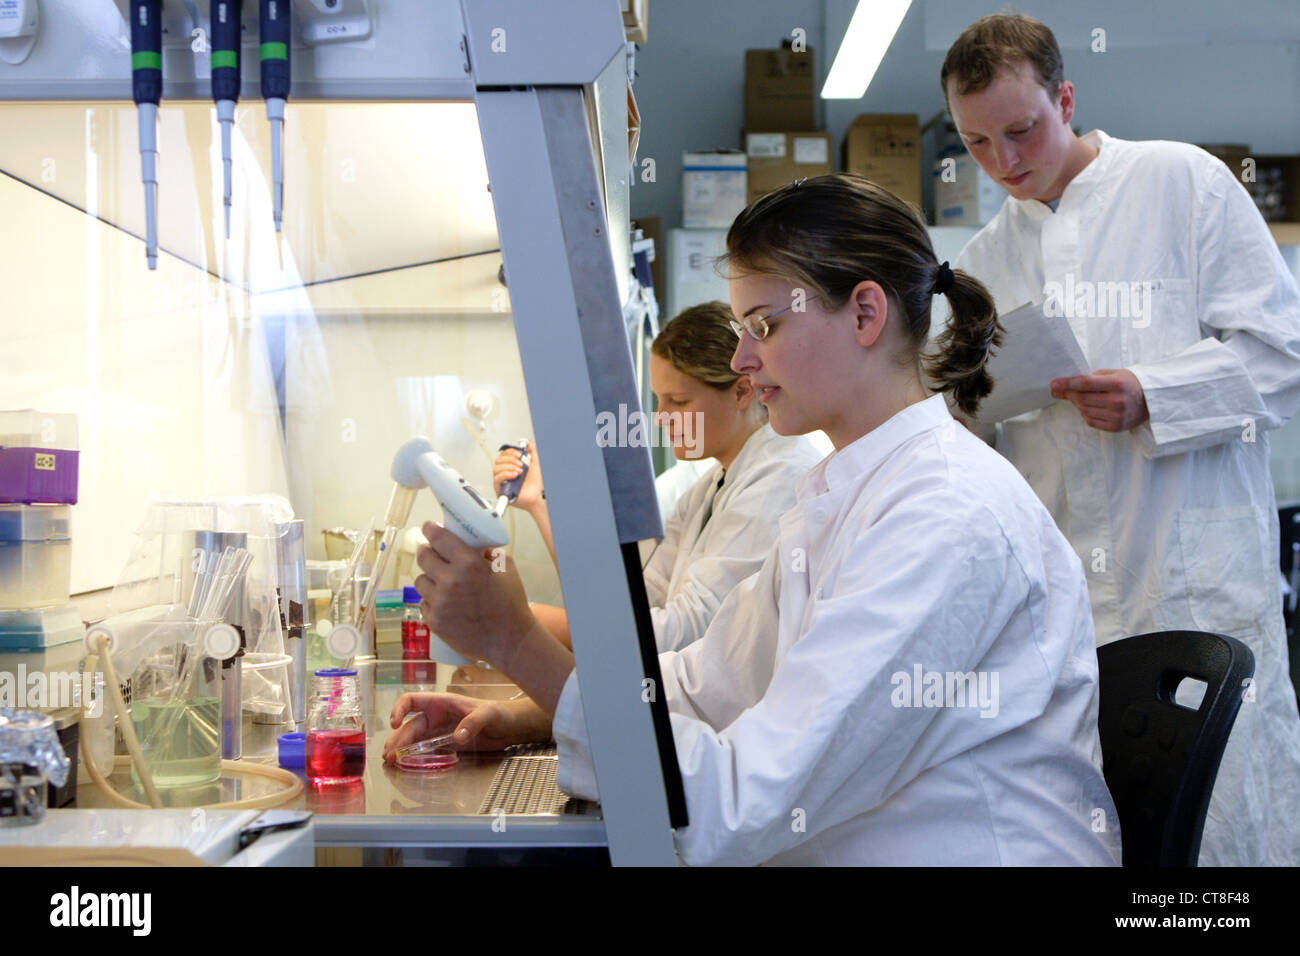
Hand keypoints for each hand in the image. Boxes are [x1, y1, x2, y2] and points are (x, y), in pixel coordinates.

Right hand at [382, 692, 543, 761]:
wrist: (510, 727)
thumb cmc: (500, 713)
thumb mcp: (488, 714)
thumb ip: (473, 723)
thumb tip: (457, 736)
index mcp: (442, 703)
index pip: (412, 700)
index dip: (400, 710)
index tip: (395, 724)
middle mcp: (436, 716)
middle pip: (410, 726)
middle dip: (397, 739)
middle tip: (389, 755)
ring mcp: (439, 731)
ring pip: (413, 739)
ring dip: (401, 749)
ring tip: (391, 761)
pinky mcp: (445, 744)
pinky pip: (424, 750)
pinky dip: (413, 756)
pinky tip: (406, 764)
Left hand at [414, 521, 535, 667]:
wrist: (509, 640)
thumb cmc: (511, 603)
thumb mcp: (507, 568)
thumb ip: (488, 552)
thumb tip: (473, 544)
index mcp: (469, 564)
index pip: (439, 538)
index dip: (431, 529)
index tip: (429, 527)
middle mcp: (450, 581)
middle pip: (423, 557)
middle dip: (427, 551)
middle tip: (432, 552)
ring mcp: (440, 603)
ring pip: (420, 580)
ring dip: (428, 577)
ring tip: (441, 581)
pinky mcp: (434, 621)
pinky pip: (424, 603)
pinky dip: (432, 600)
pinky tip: (444, 602)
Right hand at [492, 440, 543, 512]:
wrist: (537, 496)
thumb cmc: (535, 484)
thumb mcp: (535, 465)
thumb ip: (532, 453)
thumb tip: (529, 442)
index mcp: (511, 466)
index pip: (504, 455)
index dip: (510, 452)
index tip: (519, 453)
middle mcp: (505, 473)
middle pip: (498, 460)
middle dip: (510, 459)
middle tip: (521, 464)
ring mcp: (502, 481)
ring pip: (496, 468)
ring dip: (509, 467)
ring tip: (519, 471)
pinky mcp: (500, 489)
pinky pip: (496, 479)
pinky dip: (506, 475)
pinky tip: (514, 475)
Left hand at [1050, 369, 1148, 431]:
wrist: (1151, 401)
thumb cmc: (1130, 384)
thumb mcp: (1115, 374)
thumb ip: (1093, 377)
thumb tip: (1068, 383)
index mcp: (1117, 384)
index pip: (1085, 383)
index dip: (1067, 384)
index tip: (1053, 384)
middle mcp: (1117, 401)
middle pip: (1082, 398)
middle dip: (1068, 394)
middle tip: (1058, 390)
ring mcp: (1117, 416)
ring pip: (1084, 410)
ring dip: (1077, 403)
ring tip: (1080, 397)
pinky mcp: (1116, 427)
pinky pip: (1090, 420)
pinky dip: (1085, 413)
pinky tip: (1089, 407)